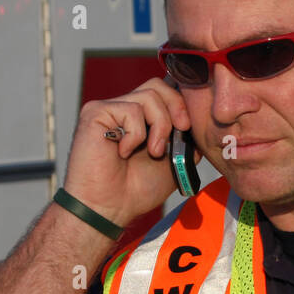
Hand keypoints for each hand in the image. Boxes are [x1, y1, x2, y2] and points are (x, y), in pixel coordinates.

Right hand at [64, 76, 193, 228]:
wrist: (109, 208)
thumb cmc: (135, 190)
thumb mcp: (174, 163)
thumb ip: (185, 140)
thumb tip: (198, 123)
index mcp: (140, 118)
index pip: (163, 90)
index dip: (181, 103)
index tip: (188, 127)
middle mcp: (122, 109)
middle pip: (157, 86)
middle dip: (176, 108)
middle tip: (180, 131)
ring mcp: (108, 109)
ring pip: (148, 97)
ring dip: (160, 126)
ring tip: (153, 152)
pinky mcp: (95, 113)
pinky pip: (130, 110)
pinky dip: (136, 135)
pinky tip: (124, 153)